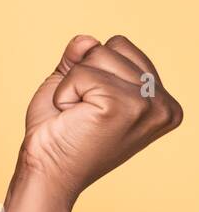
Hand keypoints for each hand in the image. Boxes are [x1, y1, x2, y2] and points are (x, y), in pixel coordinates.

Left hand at [19, 34, 182, 205]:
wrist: (47, 172)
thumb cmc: (59, 134)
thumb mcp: (72, 84)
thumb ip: (81, 57)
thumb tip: (86, 39)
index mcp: (163, 100)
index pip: (122, 46)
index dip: (92, 70)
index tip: (91, 106)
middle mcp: (164, 104)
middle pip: (111, 46)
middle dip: (83, 75)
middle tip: (80, 113)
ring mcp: (148, 105)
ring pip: (96, 55)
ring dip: (72, 85)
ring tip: (76, 116)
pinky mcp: (123, 106)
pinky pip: (81, 73)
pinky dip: (64, 93)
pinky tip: (70, 118)